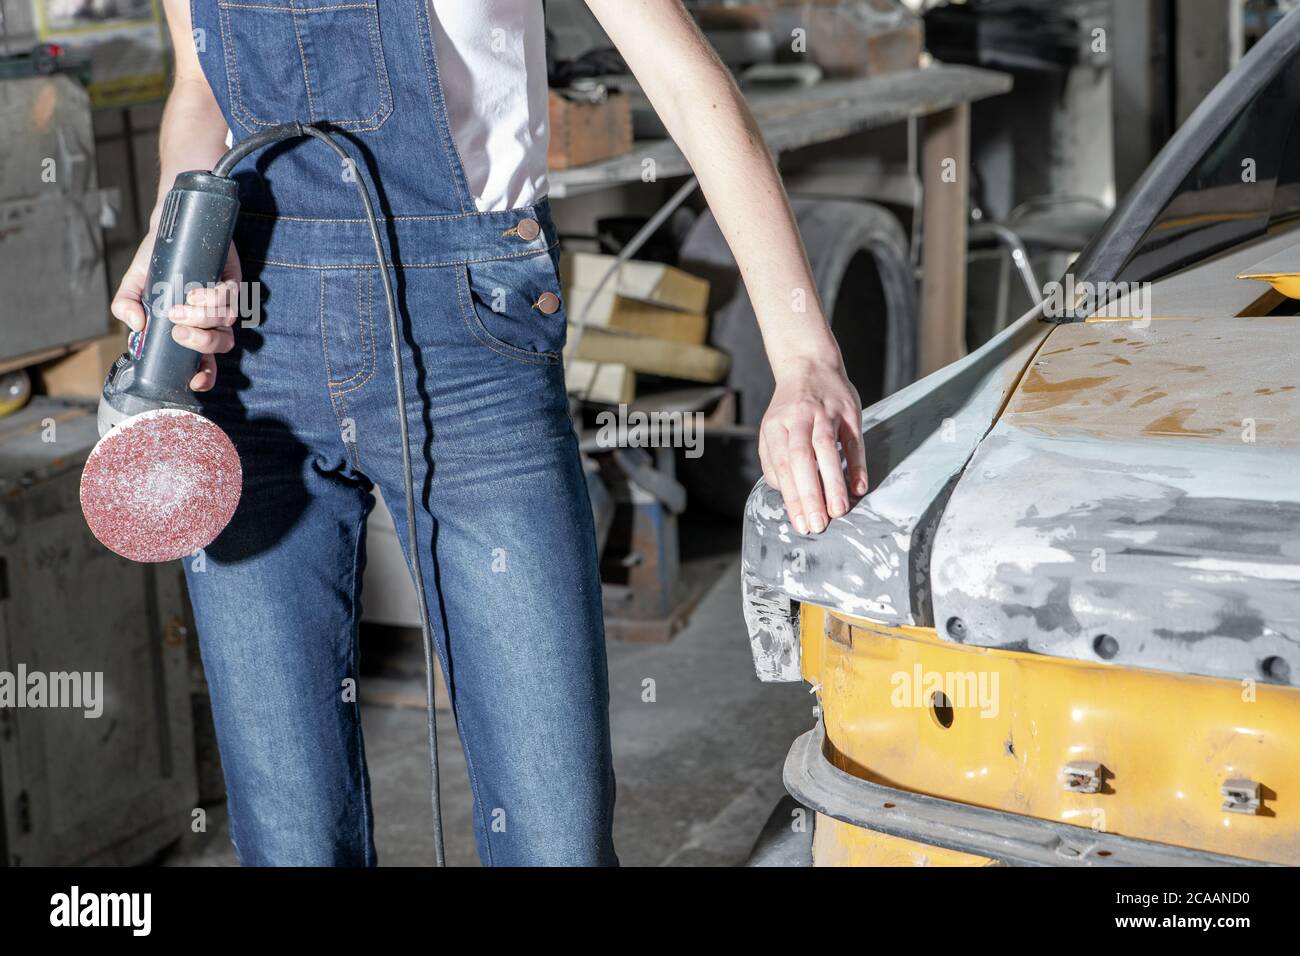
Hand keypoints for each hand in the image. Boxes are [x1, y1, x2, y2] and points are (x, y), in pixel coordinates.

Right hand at [110, 234, 241, 391]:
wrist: (168, 230)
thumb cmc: (153, 264)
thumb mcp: (133, 286)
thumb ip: (125, 306)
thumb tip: (135, 325)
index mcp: (191, 330)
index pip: (205, 362)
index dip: (206, 376)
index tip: (196, 381)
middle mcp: (211, 320)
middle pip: (220, 345)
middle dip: (201, 344)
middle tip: (177, 331)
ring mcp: (223, 302)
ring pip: (226, 322)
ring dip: (203, 319)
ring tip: (178, 308)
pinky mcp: (232, 281)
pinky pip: (231, 297)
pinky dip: (213, 299)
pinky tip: (194, 294)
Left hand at [758, 354, 867, 534]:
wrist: (808, 364)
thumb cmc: (790, 408)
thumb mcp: (772, 428)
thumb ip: (773, 460)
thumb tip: (785, 492)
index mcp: (775, 425)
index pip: (781, 465)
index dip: (791, 496)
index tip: (800, 523)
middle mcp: (798, 418)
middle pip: (801, 458)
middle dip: (809, 494)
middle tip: (818, 524)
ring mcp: (825, 412)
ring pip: (826, 448)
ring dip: (833, 481)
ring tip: (838, 511)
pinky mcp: (849, 411)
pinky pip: (854, 439)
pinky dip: (857, 464)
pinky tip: (860, 487)